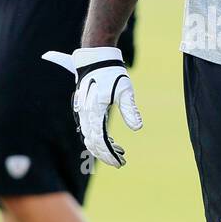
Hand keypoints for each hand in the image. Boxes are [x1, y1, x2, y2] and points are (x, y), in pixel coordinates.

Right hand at [43, 45, 141, 168]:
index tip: (120, 162)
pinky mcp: (85, 110)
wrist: (96, 58)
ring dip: (103, 147)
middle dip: (106, 155)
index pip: (100, 140)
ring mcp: (83, 111)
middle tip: (121, 162)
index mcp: (94, 110)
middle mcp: (85, 113)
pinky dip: (99, 139)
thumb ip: (130, 110)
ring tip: (120, 152)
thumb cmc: (113, 73)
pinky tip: (112, 141)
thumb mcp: (125, 90)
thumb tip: (137, 128)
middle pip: (92, 142)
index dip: (109, 154)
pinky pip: (88, 130)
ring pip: (89, 137)